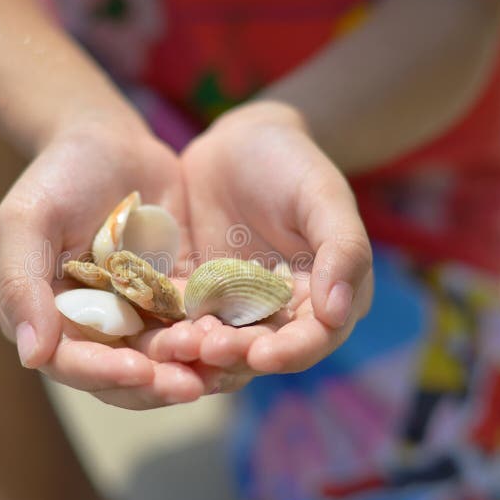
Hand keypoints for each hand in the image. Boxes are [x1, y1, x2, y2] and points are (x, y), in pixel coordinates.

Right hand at [0, 116, 208, 408]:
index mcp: (52, 318)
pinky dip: (213, 339)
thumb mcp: (27, 220)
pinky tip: (238, 341)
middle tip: (190, 387)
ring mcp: (137, 315)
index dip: (102, 373)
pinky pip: (194, 327)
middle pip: (123, 375)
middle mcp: (95, 327)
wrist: (108, 141)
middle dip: (155, 384)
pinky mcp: (174, 298)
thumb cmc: (57, 177)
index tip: (136, 372)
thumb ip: (20, 282)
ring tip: (219, 367)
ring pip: (164, 359)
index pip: (73, 363)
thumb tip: (30, 355)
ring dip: (190, 369)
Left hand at [175, 101, 373, 391]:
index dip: (292, 352)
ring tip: (180, 347)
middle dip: (237, 356)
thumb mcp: (323, 196)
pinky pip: (185, 322)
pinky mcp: (198, 298)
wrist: (238, 143)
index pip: (314, 338)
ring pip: (222, 343)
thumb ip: (343, 249)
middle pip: (263, 350)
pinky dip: (172, 332)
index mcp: (325, 296)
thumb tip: (337, 313)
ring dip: (201, 352)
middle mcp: (282, 312)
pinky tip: (157, 334)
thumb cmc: (292, 163)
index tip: (264, 355)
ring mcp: (237, 308)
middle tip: (210, 351)